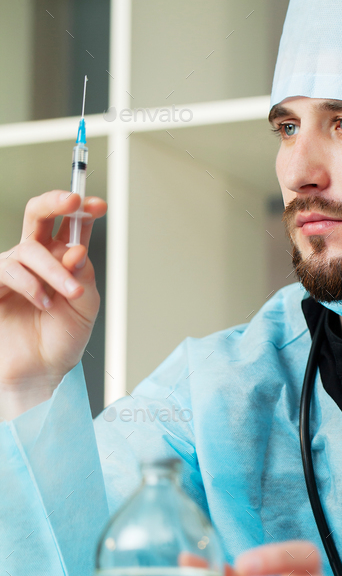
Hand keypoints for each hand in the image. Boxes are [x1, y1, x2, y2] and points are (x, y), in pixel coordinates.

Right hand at [0, 190, 106, 418]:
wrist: (41, 372)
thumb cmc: (62, 341)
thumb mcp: (86, 308)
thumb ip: (84, 277)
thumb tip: (77, 250)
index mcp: (61, 259)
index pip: (70, 225)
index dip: (82, 209)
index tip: (98, 205)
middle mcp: (36, 259)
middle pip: (38, 215)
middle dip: (55, 203)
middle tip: (74, 203)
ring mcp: (13, 269)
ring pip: (30, 249)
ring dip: (54, 269)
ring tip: (70, 294)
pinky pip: (8, 269)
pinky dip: (30, 284)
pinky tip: (43, 302)